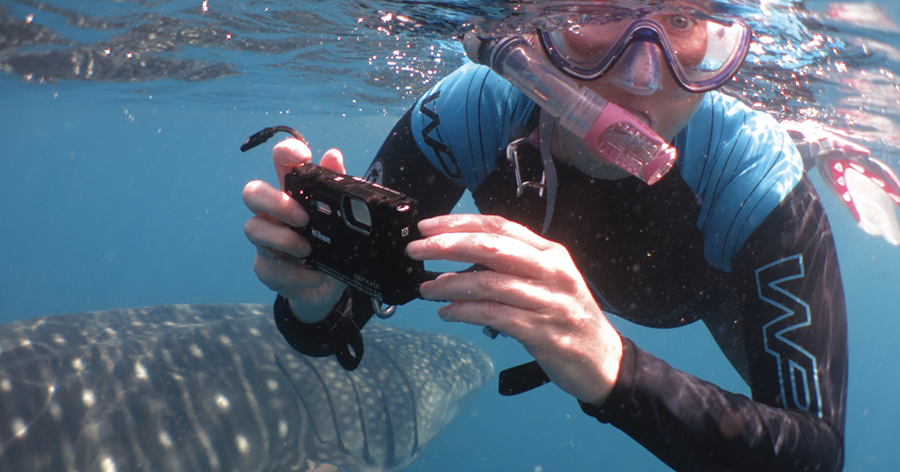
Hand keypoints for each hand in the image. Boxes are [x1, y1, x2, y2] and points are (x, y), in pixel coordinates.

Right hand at [242, 138, 346, 322]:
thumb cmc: (332, 245)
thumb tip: (332, 155)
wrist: (331, 287)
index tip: (302, 155)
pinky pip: (270, 268)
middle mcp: (273, 214)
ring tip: (309, 250)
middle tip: (303, 218)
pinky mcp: (267, 269)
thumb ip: (337, 187)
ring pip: (253, 229)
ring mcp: (266, 242)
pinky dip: (297, 274)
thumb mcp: (341, 218)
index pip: (281, 163)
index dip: (285, 153)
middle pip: (252, 193)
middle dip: (275, 202)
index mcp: (293, 194)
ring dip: (283, 239)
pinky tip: (317, 276)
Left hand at [407, 214, 622, 404]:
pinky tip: (447, 312)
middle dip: (448, 246)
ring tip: (425, 289)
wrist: (604, 361)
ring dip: (450, 285)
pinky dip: (465, 312)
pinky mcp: (544, 332)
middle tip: (415, 250)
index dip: (460, 223)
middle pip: (492, 248)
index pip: (500, 226)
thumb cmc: (567, 317)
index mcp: (550, 253)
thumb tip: (459, 256)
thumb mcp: (546, 281)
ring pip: (490, 283)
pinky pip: (495, 316)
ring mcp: (549, 302)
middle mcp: (552, 272)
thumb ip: (511, 266)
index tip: (427, 226)